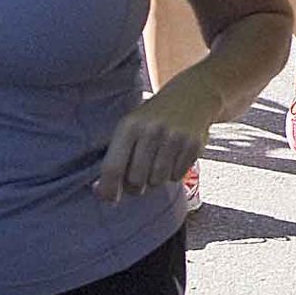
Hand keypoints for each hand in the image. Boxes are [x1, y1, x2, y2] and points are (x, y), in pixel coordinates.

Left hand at [96, 83, 212, 202]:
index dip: (109, 189)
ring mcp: (174, 138)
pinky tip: (174, 157)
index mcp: (129, 126)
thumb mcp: (131, 127)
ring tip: (158, 163)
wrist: (192, 94)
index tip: (110, 200)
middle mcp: (151, 131)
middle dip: (136, 185)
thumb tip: (102, 193)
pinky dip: (173, 174)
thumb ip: (116, 158)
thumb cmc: (153, 117)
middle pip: (136, 180)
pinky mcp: (193, 146)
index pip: (113, 167)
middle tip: (139, 177)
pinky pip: (176, 177)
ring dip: (155, 179)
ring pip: (157, 181)